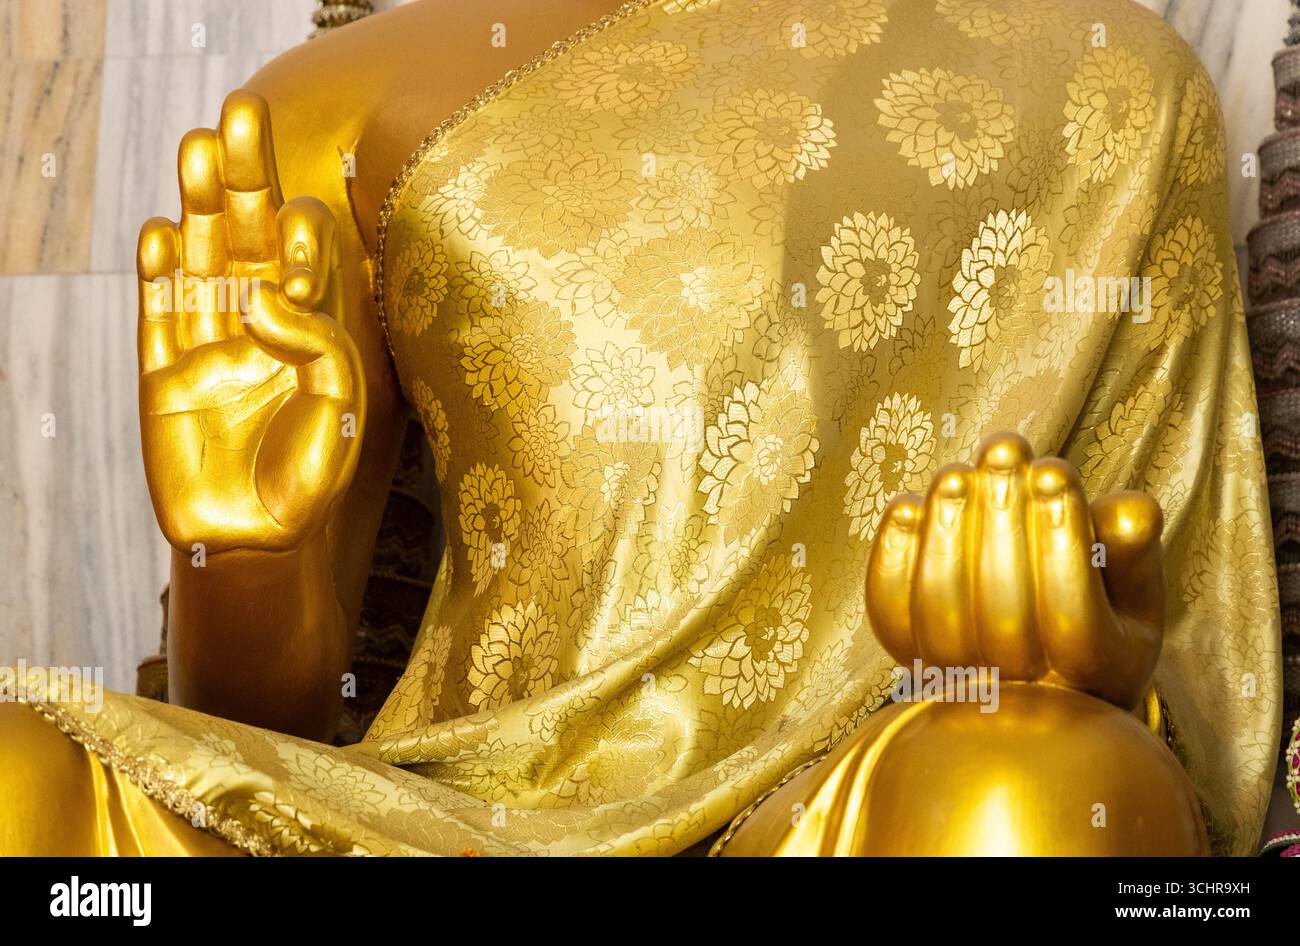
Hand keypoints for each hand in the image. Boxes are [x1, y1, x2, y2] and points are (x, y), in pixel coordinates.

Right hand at [136, 90, 363, 553]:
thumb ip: (314, 340)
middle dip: (245, 175)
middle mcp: (262, 326)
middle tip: (241, 112)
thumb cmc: (314, 470)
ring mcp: (209, 345)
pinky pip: (158, 316)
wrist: (260, 537)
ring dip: (196, 206)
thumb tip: (259, 293)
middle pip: (249, 235)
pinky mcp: (163, 375)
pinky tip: (160, 232)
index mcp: (314, 328)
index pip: (308, 257)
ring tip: (197, 146)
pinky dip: (158, 274)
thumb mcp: (340, 401)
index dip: (305, 231)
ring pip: (199, 260)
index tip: (304, 225)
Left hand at [865, 432, 1163, 709]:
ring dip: (946, 530)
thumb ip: (1132, 552)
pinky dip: (894, 555)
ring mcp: (959, 678)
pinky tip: (906, 504)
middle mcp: (1022, 691)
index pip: (1075, 616)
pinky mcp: (909, 657)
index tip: (1054, 470)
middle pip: (1003, 610)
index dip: (1062, 539)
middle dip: (1001, 518)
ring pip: (941, 610)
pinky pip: (890, 610)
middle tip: (1002, 451)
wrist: (1034, 692)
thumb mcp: (1134, 596)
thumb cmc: (1096, 623)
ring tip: (956, 473)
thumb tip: (1128, 506)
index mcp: (1096, 676)